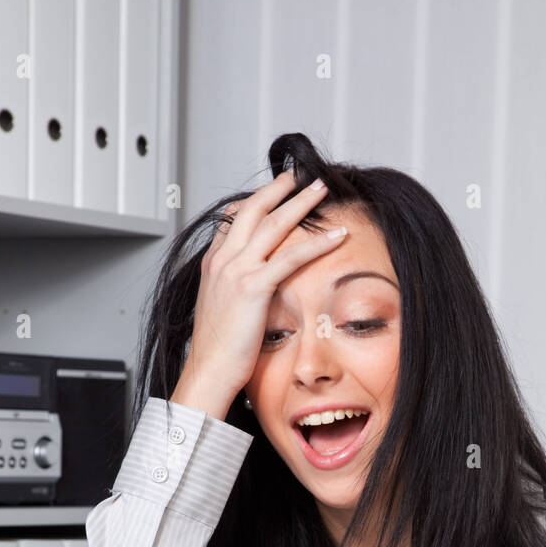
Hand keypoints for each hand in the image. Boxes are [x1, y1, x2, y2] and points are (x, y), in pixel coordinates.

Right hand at [170, 170, 346, 418]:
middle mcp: (222, 260)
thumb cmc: (218, 351)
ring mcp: (236, 270)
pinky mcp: (253, 287)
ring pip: (272, 224)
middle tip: (299, 175)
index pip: (232, 219)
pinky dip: (317, 243)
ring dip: (300, 203)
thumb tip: (253, 292)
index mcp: (213, 264)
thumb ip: (236, 291)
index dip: (255, 201)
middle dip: (278, 189)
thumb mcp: (223, 311)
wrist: (208, 371)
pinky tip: (337, 235)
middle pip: (252, 210)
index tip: (274, 191)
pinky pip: (291, 257)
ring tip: (321, 188)